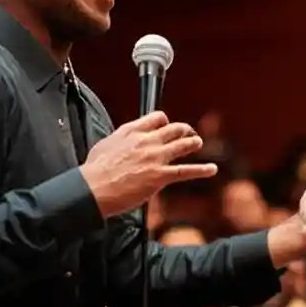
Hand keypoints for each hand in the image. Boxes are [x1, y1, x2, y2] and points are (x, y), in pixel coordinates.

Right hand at [80, 112, 215, 217]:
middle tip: (187, 132)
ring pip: (182, 145)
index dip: (164, 121)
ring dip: (193, 142)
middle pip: (173, 129)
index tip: (166, 124)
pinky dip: (201, 170)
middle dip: (182, 129)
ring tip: (197, 142)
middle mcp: (146, 141)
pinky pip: (185, 171)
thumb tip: (124, 143)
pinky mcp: (160, 176)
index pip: (155, 118)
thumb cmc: (95, 171)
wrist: (94, 187)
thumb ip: (120, 140)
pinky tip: (211, 169)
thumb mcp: (106, 144)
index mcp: (132, 132)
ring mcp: (155, 158)